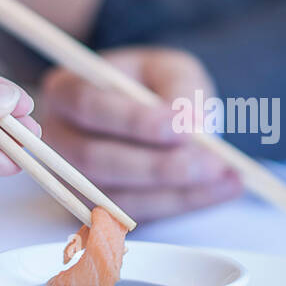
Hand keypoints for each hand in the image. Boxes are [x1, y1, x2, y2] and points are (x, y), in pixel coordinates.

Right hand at [38, 47, 242, 220]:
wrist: (154, 115)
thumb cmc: (154, 85)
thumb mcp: (170, 69)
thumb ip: (178, 87)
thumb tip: (187, 119)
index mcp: (66, 90)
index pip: (89, 106)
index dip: (133, 120)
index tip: (180, 126)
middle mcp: (60, 140)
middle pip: (97, 159)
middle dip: (158, 166)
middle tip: (211, 162)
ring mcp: (74, 181)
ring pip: (117, 196)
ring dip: (176, 192)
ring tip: (225, 176)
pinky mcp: (97, 210)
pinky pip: (136, 216)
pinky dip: (183, 204)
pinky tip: (221, 189)